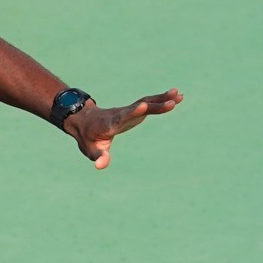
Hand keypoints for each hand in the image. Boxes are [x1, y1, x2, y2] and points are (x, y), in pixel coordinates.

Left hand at [64, 88, 182, 168]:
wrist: (84, 120)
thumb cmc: (88, 138)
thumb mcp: (90, 149)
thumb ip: (98, 157)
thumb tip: (100, 167)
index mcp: (109, 124)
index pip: (122, 117)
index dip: (132, 112)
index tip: (143, 106)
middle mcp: (120, 114)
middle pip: (138, 108)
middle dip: (154, 106)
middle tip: (171, 102)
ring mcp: (128, 110)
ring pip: (146, 103)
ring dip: (161, 99)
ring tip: (179, 96)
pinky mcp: (134, 110)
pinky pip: (149, 103)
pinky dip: (162, 100)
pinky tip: (176, 97)